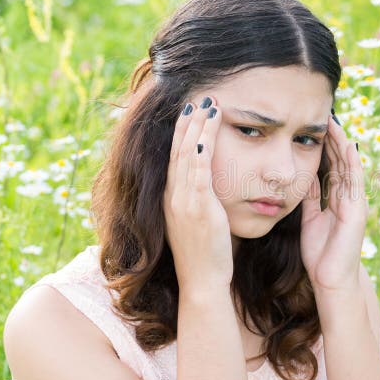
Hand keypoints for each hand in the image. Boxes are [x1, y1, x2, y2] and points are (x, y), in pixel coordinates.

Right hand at [163, 96, 233, 292]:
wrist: (202, 282)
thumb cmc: (206, 256)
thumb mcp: (197, 223)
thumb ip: (199, 203)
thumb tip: (208, 189)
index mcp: (171, 198)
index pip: (174, 157)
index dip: (181, 132)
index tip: (190, 111)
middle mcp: (172, 196)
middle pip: (178, 149)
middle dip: (189, 121)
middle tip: (200, 96)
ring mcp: (182, 201)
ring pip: (188, 154)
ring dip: (198, 126)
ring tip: (208, 103)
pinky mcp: (197, 207)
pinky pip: (199, 171)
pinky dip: (202, 148)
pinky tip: (207, 130)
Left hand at [300, 112, 368, 290]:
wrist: (331, 279)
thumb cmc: (320, 253)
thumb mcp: (309, 218)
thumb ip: (309, 197)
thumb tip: (303, 176)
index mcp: (336, 198)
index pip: (330, 165)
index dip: (324, 145)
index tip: (313, 125)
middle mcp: (348, 196)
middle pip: (340, 160)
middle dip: (333, 138)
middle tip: (324, 114)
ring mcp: (355, 201)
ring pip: (349, 165)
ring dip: (342, 143)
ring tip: (334, 121)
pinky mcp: (358, 208)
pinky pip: (355, 179)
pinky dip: (351, 160)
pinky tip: (347, 144)